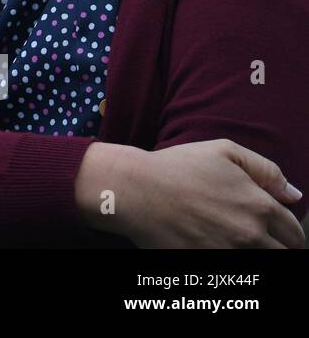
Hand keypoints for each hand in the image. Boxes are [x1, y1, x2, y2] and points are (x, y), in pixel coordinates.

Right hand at [76, 139, 304, 247]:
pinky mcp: (207, 266)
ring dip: (259, 256)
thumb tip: (293, 195)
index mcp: (259, 206)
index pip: (294, 232)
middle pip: (285, 254)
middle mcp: (250, 234)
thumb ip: (265, 170)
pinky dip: (235, 268)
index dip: (292, 233)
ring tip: (242, 247)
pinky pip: (235, 276)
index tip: (282, 233)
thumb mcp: (224, 151)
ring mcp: (228, 253)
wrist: (135, 189)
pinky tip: (222, 251)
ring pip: (263, 266)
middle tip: (266, 243)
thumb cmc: (177, 167)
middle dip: (280, 249)